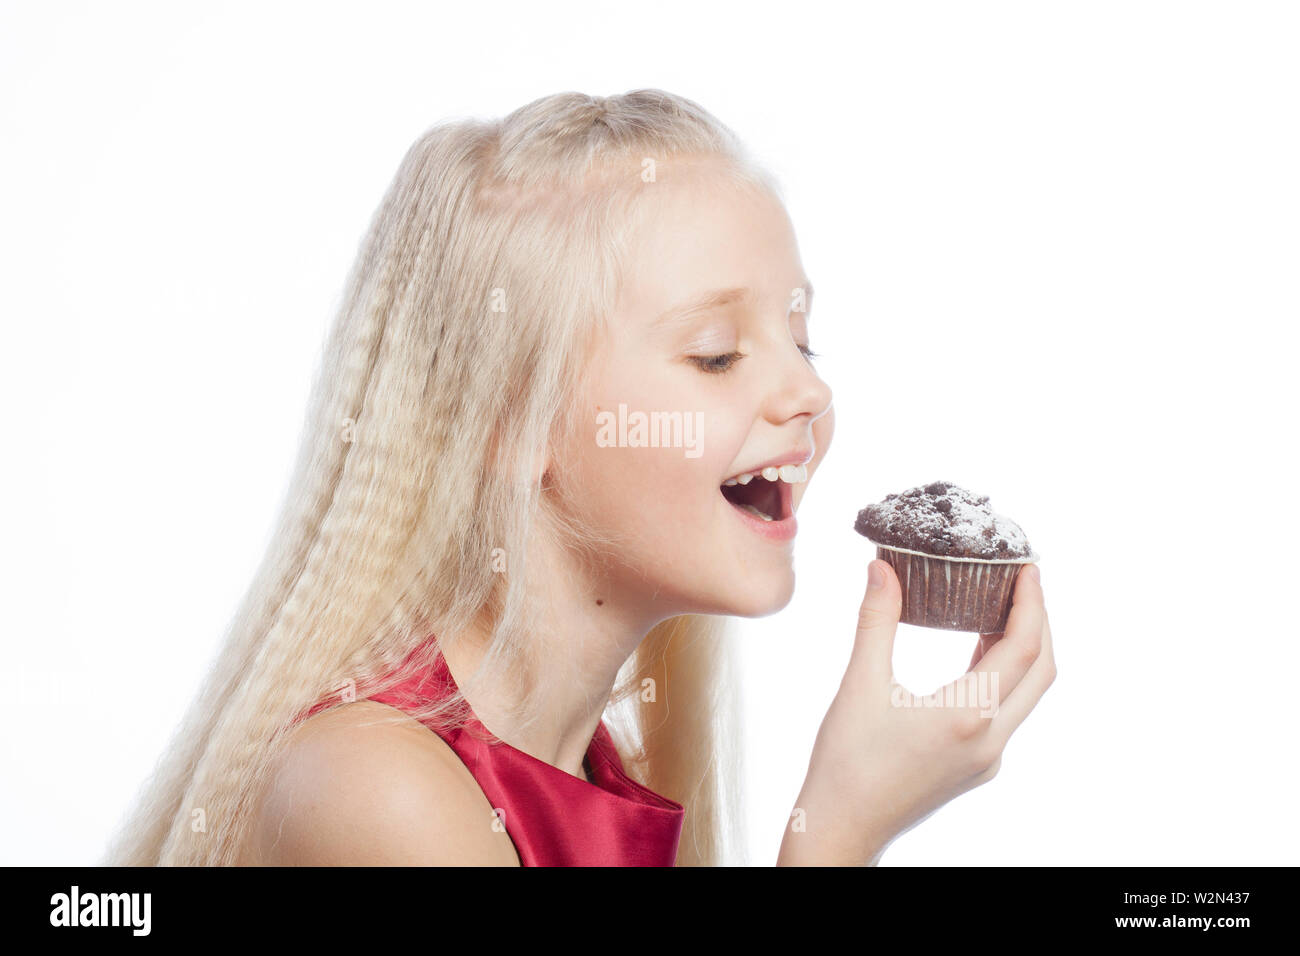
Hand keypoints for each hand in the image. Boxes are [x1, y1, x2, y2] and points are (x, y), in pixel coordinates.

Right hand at [778, 560, 1054, 865]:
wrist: (841, 827)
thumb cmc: (846, 763)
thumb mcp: (860, 684)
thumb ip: (876, 621)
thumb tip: (881, 568)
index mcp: (968, 716)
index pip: (1023, 648)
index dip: (1032, 604)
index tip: (1029, 568)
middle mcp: (990, 740)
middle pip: (1041, 671)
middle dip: (1039, 622)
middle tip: (1025, 582)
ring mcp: (987, 757)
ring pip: (1027, 694)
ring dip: (1024, 649)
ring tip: (1002, 607)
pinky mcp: (976, 767)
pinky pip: (1007, 712)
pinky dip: (1004, 674)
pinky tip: (977, 652)